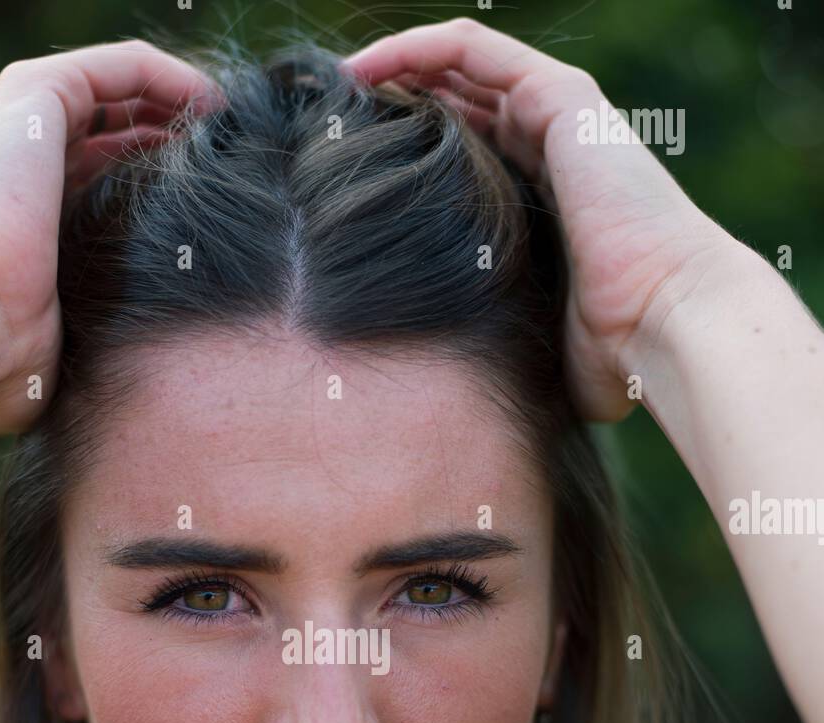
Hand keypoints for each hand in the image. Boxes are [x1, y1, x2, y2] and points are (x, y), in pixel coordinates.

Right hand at [0, 39, 219, 436]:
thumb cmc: (5, 362)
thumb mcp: (56, 371)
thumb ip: (81, 375)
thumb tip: (109, 428)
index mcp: (37, 224)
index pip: (109, 189)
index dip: (170, 195)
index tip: (232, 215)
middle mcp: (32, 166)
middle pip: (124, 136)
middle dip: (186, 148)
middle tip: (247, 171)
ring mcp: (32, 124)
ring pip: (128, 94)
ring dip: (189, 108)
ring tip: (243, 137)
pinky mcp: (39, 93)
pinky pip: (125, 67)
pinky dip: (177, 80)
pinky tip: (220, 111)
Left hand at [341, 18, 735, 421]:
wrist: (666, 325)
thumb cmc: (613, 355)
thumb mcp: (533, 344)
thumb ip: (500, 345)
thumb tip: (456, 404)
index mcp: (547, 204)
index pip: (467, 161)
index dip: (404, 159)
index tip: (343, 182)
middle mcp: (554, 151)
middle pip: (457, 108)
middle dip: (391, 110)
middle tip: (326, 130)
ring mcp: (560, 118)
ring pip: (460, 68)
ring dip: (394, 69)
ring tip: (334, 92)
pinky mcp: (562, 98)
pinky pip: (474, 49)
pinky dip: (416, 48)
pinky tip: (365, 70)